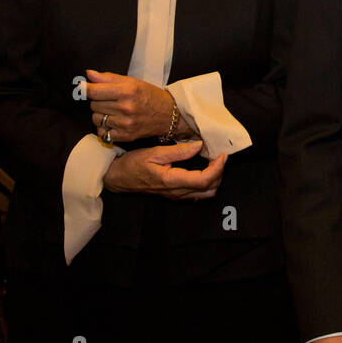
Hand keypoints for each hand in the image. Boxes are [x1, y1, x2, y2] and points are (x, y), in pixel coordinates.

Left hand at [87, 69, 176, 141]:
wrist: (169, 115)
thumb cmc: (150, 96)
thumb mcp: (133, 82)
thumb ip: (108, 78)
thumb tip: (89, 75)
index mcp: (127, 91)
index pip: (94, 91)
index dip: (85, 89)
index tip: (82, 88)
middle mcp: (126, 108)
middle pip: (93, 105)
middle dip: (98, 101)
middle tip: (110, 100)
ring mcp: (125, 124)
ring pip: (96, 119)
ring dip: (101, 115)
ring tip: (113, 111)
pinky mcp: (125, 136)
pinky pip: (102, 132)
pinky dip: (105, 128)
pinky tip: (114, 122)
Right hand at [102, 139, 225, 199]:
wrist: (118, 178)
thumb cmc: (133, 164)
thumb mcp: (154, 152)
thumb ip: (178, 151)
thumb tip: (199, 146)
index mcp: (172, 181)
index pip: (203, 180)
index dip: (217, 168)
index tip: (223, 155)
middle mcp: (176, 192)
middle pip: (209, 189)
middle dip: (219, 173)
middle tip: (219, 157)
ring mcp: (176, 196)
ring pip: (205, 194)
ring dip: (215, 179)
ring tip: (214, 162)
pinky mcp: (175, 196)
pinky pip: (198, 194)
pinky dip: (207, 183)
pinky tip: (205, 169)